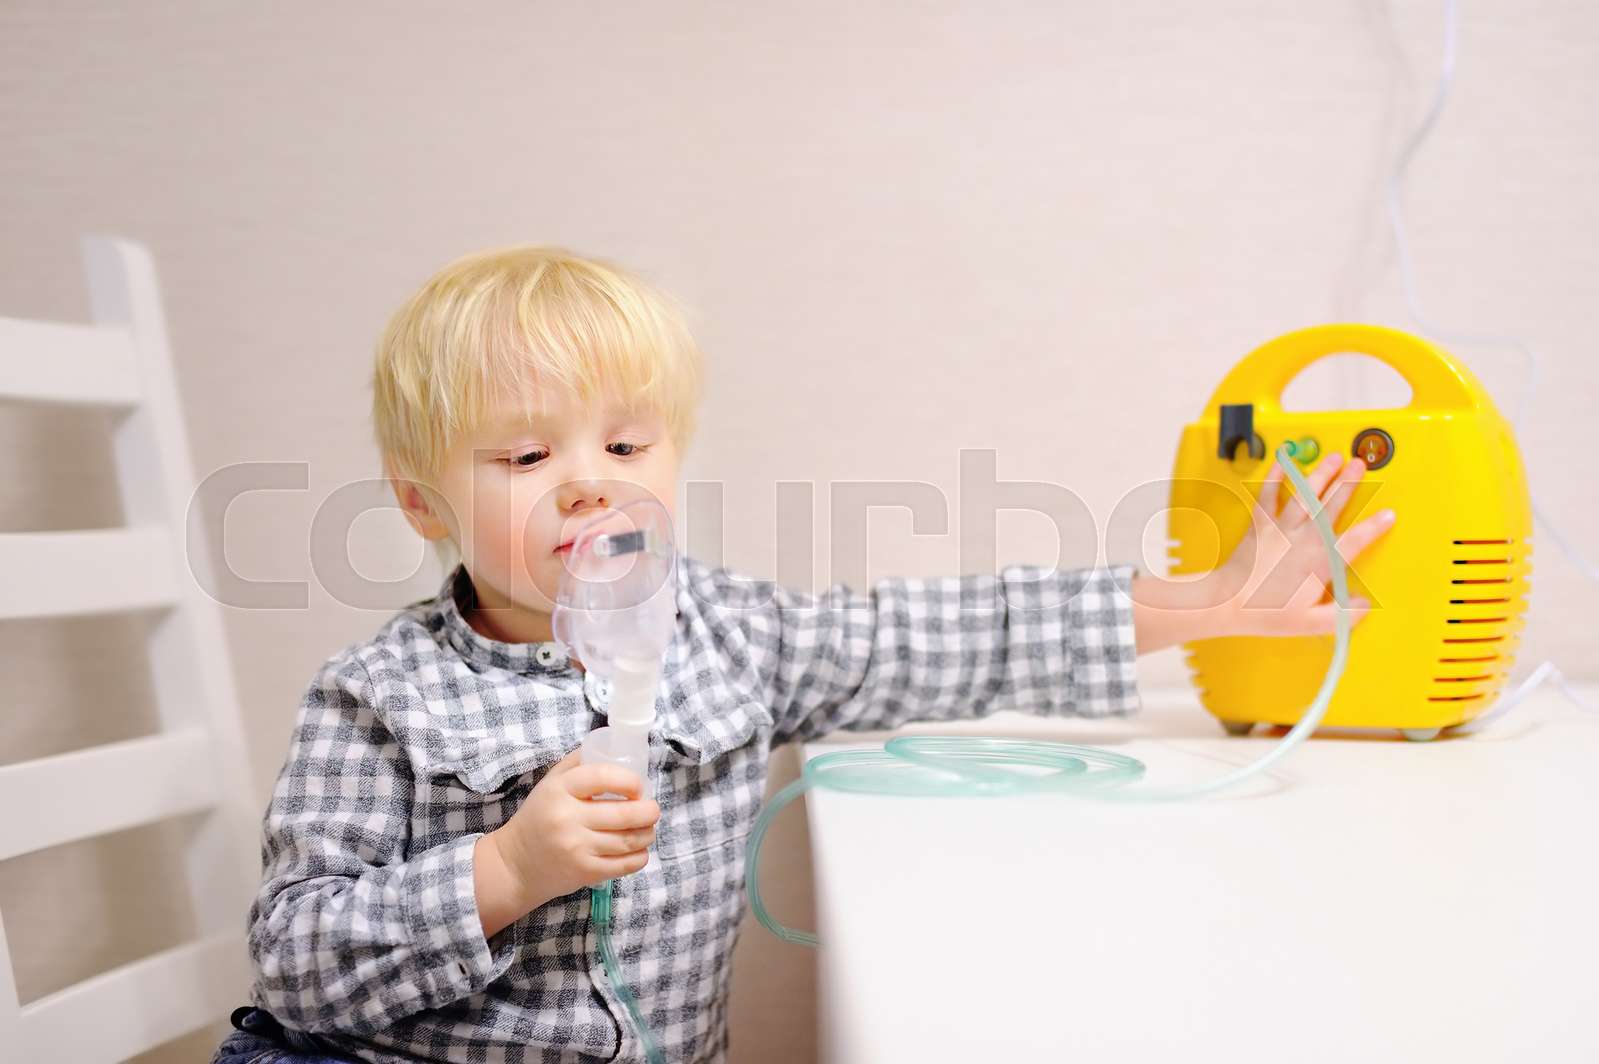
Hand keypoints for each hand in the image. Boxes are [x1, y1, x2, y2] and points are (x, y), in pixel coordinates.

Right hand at [489, 749, 660, 904]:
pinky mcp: (584, 872)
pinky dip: (640, 857)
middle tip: (653, 809)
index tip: (639, 786)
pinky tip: (640, 849)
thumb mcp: (550, 783)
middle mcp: (567, 819)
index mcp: (559, 790)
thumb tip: (612, 746)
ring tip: (649, 828)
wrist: (515, 864)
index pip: (603, 777)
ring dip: (648, 833)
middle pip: (624, 813)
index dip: (629, 780)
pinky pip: (624, 865)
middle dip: (649, 811)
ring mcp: (577, 848)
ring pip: (628, 840)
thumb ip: (577, 763)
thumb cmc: (539, 817)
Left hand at [1211, 451, 1395, 636]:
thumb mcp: (1309, 623)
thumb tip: (1366, 605)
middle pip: (1330, 507)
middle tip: (1360, 464)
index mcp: (1318, 563)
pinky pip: (1268, 495)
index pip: (1353, 541)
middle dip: (1347, 484)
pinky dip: (1275, 477)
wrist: (1225, 602)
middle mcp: (1302, 539)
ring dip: (1320, 475)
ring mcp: (1279, 528)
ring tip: (1334, 457)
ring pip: (1304, 495)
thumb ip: (1341, 615)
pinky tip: (1283, 460)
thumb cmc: (1266, 613)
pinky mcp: (1260, 524)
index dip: (1373, 528)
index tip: (1389, 514)